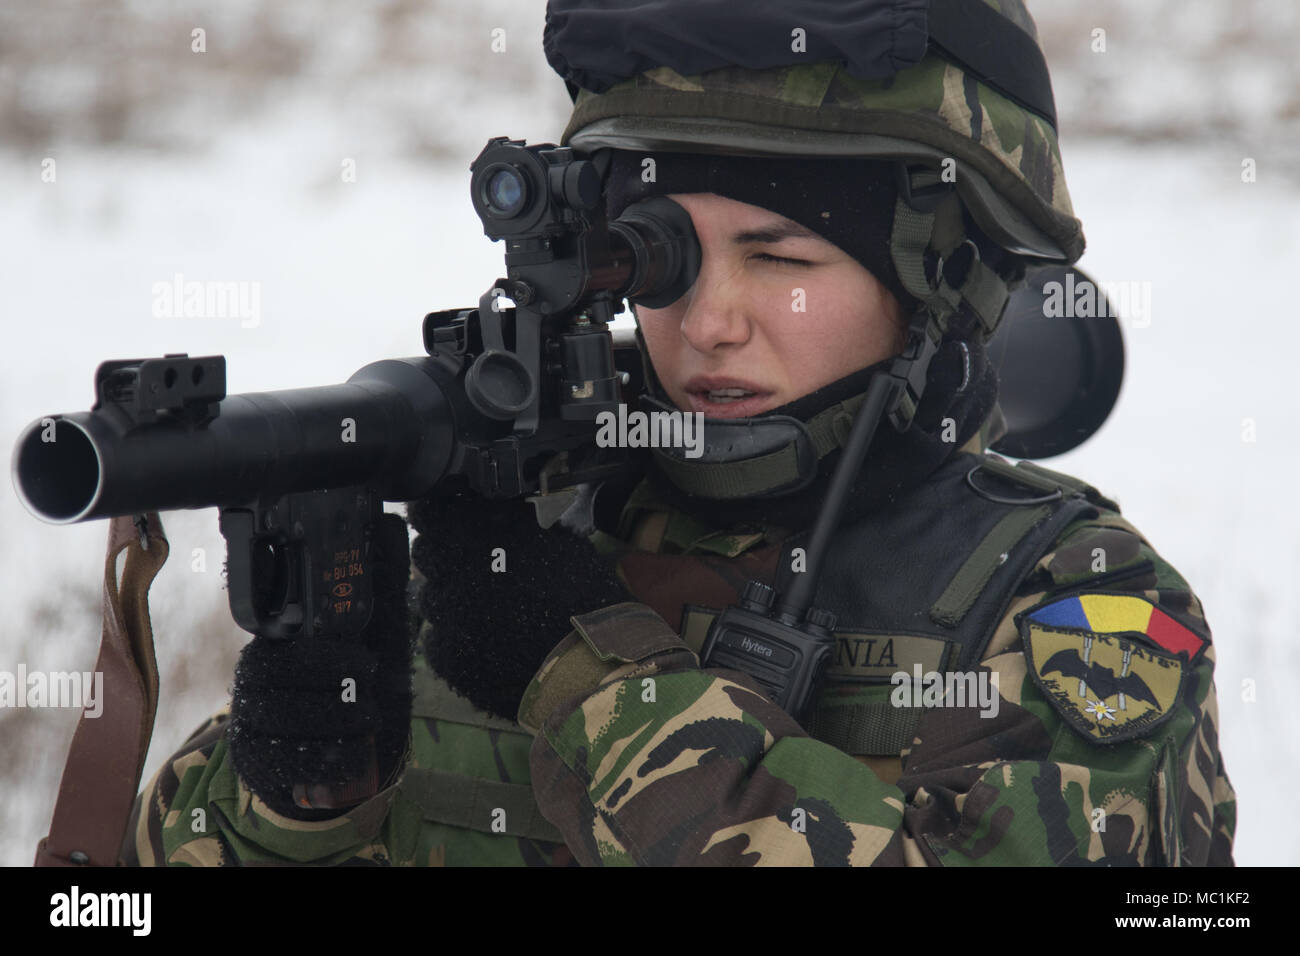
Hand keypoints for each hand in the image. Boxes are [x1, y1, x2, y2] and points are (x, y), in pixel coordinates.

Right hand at [226, 512, 413, 817]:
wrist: (357, 751)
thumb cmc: (363, 681)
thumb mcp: (382, 631)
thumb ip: (384, 580)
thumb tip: (388, 521)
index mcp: (280, 642)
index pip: (277, 635)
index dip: (320, 650)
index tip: (366, 654)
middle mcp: (256, 680)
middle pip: (274, 677)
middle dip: (332, 680)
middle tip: (370, 681)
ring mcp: (252, 723)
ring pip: (279, 720)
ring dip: (334, 720)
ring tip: (367, 716)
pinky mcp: (258, 763)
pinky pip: (282, 763)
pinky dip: (324, 760)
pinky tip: (350, 753)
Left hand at [409, 488, 627, 719]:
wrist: (592, 660)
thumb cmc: (584, 595)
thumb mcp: (555, 540)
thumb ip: (515, 524)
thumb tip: (497, 514)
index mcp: (479, 536)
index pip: (430, 514)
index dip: (438, 518)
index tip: (449, 524)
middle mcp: (454, 572)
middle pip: (426, 555)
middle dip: (445, 558)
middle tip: (476, 570)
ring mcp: (448, 618)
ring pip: (432, 600)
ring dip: (452, 601)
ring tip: (490, 613)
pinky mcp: (450, 658)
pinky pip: (438, 642)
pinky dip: (456, 641)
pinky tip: (487, 644)